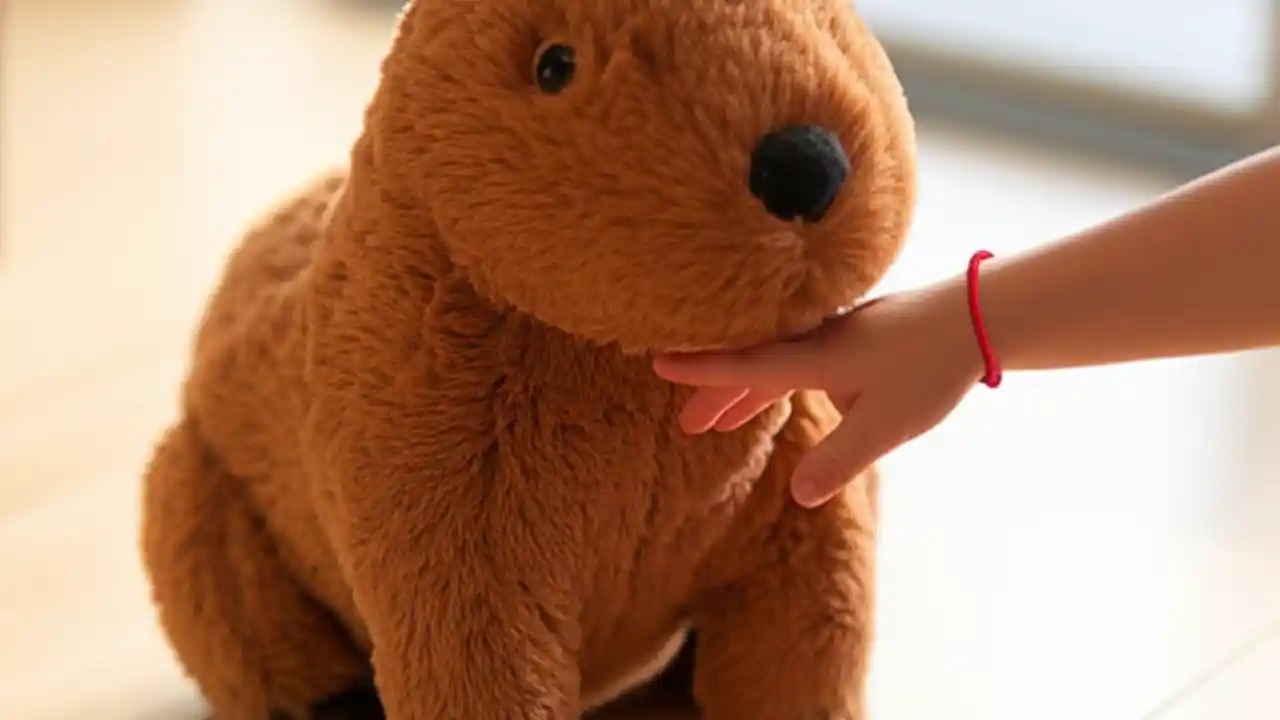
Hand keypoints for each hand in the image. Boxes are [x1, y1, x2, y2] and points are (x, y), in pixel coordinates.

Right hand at [654, 278, 983, 506]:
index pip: (746, 365)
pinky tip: (775, 392)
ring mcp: (834, 337)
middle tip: (684, 424)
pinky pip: (796, 358)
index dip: (701, 369)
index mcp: (816, 357)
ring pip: (774, 364)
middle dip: (715, 395)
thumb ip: (839, 461)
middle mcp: (816, 341)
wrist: (977, 319)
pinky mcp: (853, 338)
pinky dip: (774, 378)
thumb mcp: (885, 425)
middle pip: (751, 367)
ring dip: (744, 390)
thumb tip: (797, 495)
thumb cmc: (929, 369)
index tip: (656, 362)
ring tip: (716, 420)